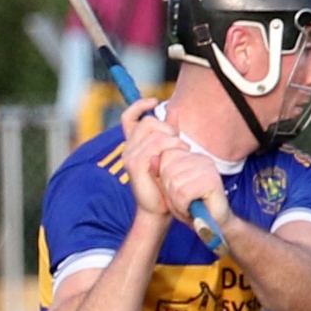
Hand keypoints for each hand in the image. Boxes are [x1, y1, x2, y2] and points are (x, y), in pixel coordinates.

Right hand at [120, 98, 177, 220]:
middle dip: (167, 127)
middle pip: (147, 122)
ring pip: (153, 132)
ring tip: (182, 150)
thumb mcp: (169, 152)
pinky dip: (170, 146)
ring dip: (173, 138)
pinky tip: (179, 153)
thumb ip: (170, 131)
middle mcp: (129, 148)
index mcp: (134, 144)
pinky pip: (154, 145)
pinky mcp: (135, 165)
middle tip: (179, 142)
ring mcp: (130, 156)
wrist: (158, 210)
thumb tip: (173, 109)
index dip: (139, 105)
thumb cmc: (164, 184)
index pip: (128, 117)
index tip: (154, 101)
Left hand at [154, 146, 230, 236]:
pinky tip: (194, 209)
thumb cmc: (192, 209)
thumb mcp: (170, 191)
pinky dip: (183, 206)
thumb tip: (151, 159)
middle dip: (170, 192)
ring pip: (174, 183)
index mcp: (193, 157)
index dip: (165, 179)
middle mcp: (202, 158)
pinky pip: (183, 193)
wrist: (214, 228)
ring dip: (178, 201)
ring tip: (190, 206)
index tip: (178, 192)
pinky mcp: (212, 181)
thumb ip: (159, 174)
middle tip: (184, 202)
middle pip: (168, 170)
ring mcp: (209, 168)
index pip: (166, 156)